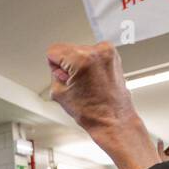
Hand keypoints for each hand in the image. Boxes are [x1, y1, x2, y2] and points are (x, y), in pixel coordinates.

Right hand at [46, 42, 158, 168]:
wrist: (114, 120)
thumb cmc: (93, 113)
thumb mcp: (59, 93)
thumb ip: (54, 74)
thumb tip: (58, 66)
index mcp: (82, 59)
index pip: (54, 50)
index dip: (53, 65)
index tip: (60, 75)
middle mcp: (97, 52)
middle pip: (68, 49)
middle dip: (67, 65)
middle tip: (75, 83)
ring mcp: (108, 52)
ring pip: (80, 51)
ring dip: (79, 65)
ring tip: (86, 83)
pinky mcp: (113, 56)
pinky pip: (93, 54)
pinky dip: (90, 64)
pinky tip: (93, 80)